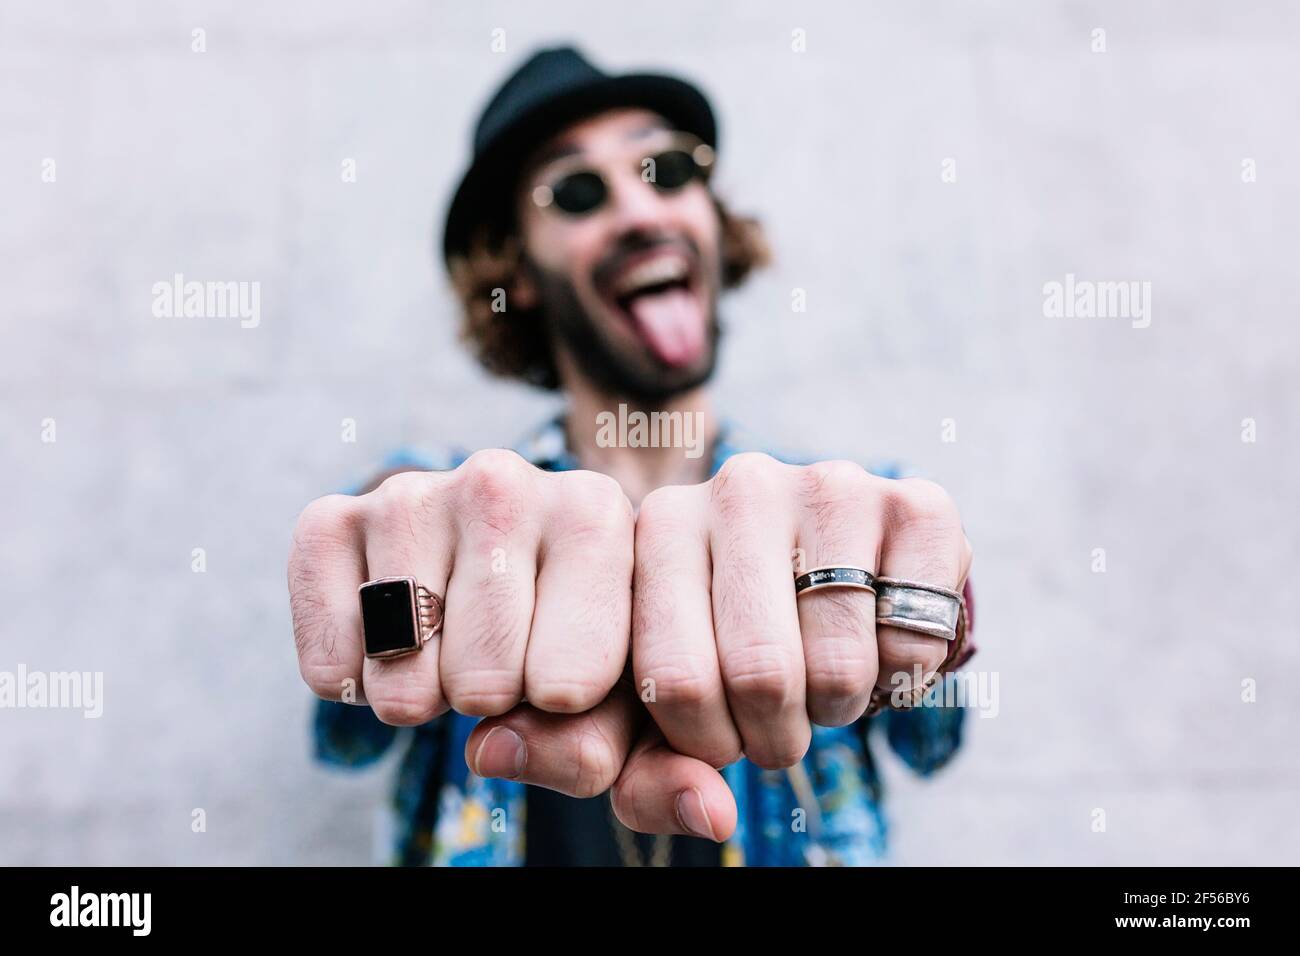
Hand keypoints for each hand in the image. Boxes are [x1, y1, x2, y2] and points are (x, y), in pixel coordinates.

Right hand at [288, 448, 635, 722]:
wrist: (496, 565)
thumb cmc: (573, 635)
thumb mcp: (616, 694)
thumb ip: (589, 744)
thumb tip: (490, 750)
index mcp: (592, 512)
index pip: (572, 680)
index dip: (561, 711)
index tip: (570, 675)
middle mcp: (501, 483)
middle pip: (483, 677)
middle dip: (488, 701)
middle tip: (499, 659)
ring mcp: (410, 493)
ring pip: (400, 663)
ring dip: (419, 694)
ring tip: (447, 649)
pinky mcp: (330, 519)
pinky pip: (328, 661)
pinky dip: (352, 685)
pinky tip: (388, 645)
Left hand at [630, 453, 972, 770]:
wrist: (825, 568)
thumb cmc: (723, 645)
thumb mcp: (661, 708)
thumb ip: (649, 775)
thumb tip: (711, 816)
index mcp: (658, 525)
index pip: (674, 681)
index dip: (703, 743)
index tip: (715, 728)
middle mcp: (739, 486)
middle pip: (761, 676)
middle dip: (774, 736)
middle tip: (777, 717)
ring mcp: (831, 485)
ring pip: (839, 668)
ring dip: (837, 709)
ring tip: (822, 678)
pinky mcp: (916, 503)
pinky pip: (912, 645)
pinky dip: (901, 679)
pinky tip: (875, 641)